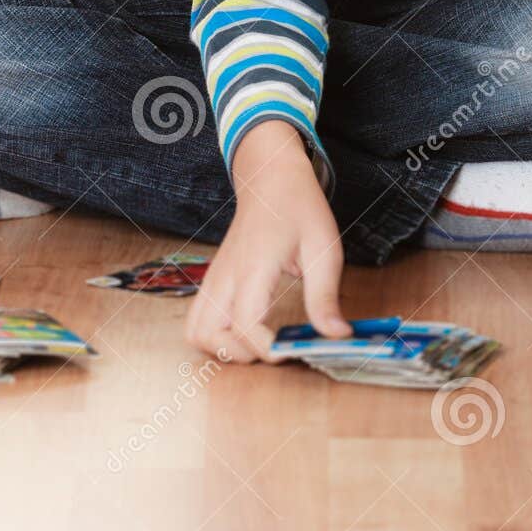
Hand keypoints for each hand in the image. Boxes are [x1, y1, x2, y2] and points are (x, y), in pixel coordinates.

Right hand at [183, 120, 350, 364]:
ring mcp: (214, 277)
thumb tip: (337, 336)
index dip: (263, 346)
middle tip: (271, 348)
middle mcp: (226, 275)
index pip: (244, 321)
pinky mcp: (213, 279)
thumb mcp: (324, 249)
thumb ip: (325, 296)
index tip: (287, 349)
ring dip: (221, 348)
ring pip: (194, 331)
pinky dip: (213, 336)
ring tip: (255, 344)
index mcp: (255, 265)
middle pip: (207, 334)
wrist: (270, 176)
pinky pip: (198, 318)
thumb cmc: (299, 207)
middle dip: (239, 354)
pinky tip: (242, 332)